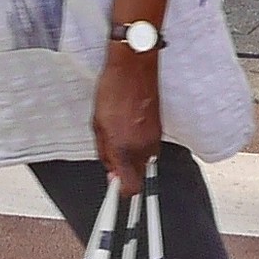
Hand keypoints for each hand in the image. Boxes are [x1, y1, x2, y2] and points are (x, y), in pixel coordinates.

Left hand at [90, 40, 165, 198]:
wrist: (134, 65)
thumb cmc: (113, 90)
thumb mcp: (98, 125)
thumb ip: (105, 153)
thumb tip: (111, 172)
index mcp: (125, 148)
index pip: (130, 188)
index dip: (120, 192)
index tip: (113, 192)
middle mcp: (144, 147)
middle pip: (137, 176)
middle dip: (124, 171)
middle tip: (110, 156)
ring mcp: (154, 137)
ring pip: (142, 161)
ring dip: (130, 155)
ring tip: (118, 134)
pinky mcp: (159, 128)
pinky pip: (148, 146)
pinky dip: (137, 143)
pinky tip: (127, 126)